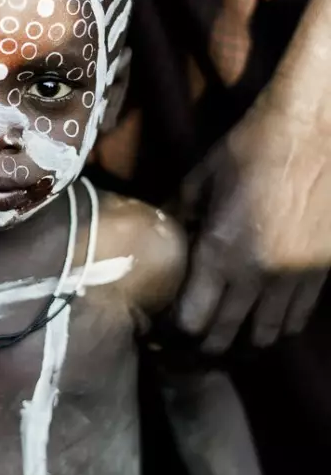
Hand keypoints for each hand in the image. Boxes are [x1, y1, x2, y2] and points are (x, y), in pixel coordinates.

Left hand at [175, 99, 328, 351]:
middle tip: (192, 341)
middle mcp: (258, 274)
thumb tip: (161, 242)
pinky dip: (280, 324)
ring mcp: (295, 276)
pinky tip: (265, 317)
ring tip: (230, 333)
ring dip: (246, 339)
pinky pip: (298, 316)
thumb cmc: (251, 146)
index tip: (166, 326)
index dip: (176, 329)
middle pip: (227, 336)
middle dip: (206, 344)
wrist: (316, 129)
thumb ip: (178, 217)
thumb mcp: (200, 179)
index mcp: (220, 251)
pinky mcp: (323, 272)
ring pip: (268, 334)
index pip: (192, 319)